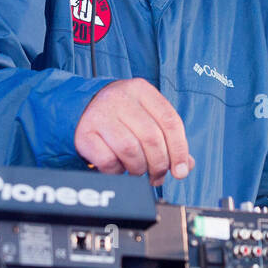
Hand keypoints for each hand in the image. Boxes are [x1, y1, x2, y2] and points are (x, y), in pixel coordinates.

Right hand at [74, 78, 191, 186]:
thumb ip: (168, 137)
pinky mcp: (84, 133)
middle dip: (159, 164)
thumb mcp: (146, 116)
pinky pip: (108, 160)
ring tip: (138, 172)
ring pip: (130, 149)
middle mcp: (120, 98)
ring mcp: (100, 114)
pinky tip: (119, 167)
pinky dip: (117, 170)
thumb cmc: (121, 115)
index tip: (181, 171)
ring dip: (139, 169)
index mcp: (141, 90)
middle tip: (157, 176)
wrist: (81, 107)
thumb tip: (187, 165)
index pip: (170, 122)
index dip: (179, 150)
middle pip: (152, 138)